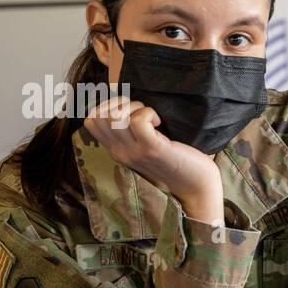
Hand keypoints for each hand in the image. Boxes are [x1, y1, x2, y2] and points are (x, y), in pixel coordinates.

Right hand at [84, 96, 223, 222]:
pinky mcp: (152, 149)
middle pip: (97, 116)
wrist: (196, 186)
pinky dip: (149, 113)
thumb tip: (125, 102)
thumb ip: (131, 131)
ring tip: (151, 117)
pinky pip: (137, 121)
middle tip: (142, 112)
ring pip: (114, 116)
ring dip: (134, 107)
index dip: (108, 106)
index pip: (91, 121)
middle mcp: (119, 152)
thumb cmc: (175, 160)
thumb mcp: (144, 145)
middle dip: (119, 103)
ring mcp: (134, 152)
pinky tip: (160, 122)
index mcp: (115, 150)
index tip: (131, 111)